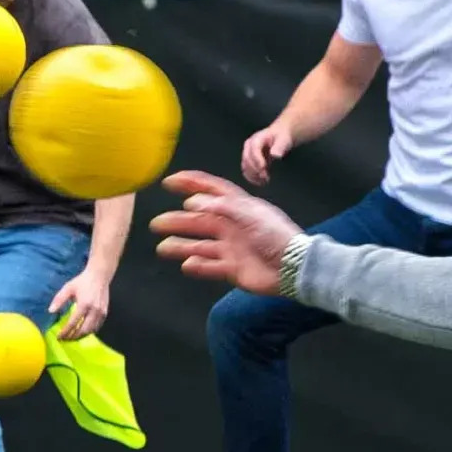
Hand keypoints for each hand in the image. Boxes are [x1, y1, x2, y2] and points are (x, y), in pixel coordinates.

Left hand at [48, 268, 112, 339]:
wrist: (99, 276)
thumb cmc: (82, 282)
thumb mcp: (68, 288)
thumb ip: (59, 300)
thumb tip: (50, 311)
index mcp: (84, 304)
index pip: (73, 323)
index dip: (65, 331)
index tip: (59, 336)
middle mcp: (94, 310)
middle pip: (83, 330)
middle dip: (73, 337)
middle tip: (65, 339)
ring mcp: (101, 313)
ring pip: (91, 330)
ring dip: (81, 336)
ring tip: (72, 337)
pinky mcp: (105, 313)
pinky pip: (97, 327)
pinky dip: (89, 332)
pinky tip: (82, 332)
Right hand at [152, 170, 305, 292]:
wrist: (294, 268)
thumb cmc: (276, 236)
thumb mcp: (250, 215)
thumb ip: (221, 208)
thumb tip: (192, 203)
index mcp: (239, 208)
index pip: (211, 190)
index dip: (191, 183)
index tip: (169, 182)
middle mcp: (232, 226)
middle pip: (199, 221)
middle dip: (178, 221)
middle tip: (157, 223)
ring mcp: (232, 248)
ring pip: (200, 246)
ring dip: (181, 246)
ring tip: (162, 248)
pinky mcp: (233, 269)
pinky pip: (210, 267)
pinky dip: (198, 267)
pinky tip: (186, 265)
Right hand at [242, 123, 293, 184]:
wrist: (280, 137)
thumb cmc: (282, 137)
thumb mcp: (283, 140)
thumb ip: (279, 147)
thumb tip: (275, 155)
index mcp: (256, 139)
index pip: (254, 149)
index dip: (257, 159)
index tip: (264, 168)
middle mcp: (249, 146)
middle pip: (247, 159)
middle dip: (255, 169)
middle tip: (265, 177)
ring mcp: (248, 154)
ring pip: (245, 166)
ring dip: (253, 175)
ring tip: (264, 181)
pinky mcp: (250, 161)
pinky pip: (247, 171)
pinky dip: (252, 178)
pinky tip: (261, 182)